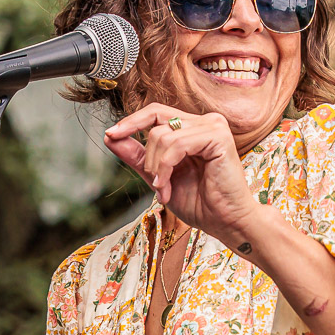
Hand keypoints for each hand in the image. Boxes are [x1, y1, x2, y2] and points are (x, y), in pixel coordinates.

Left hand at [103, 104, 259, 245]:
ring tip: (164, 189)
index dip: (131, 121)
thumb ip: (136, 156)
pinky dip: (165, 166)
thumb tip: (109, 136)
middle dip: (147, 154)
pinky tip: (167, 186)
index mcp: (192, 128)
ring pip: (163, 135)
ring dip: (156, 167)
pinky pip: (177, 144)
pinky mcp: (218, 137)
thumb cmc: (199, 203)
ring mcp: (213, 126)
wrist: (225, 222)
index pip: (155, 112)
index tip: (110, 135)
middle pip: (156, 120)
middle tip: (153, 181)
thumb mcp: (158, 177)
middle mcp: (204, 121)